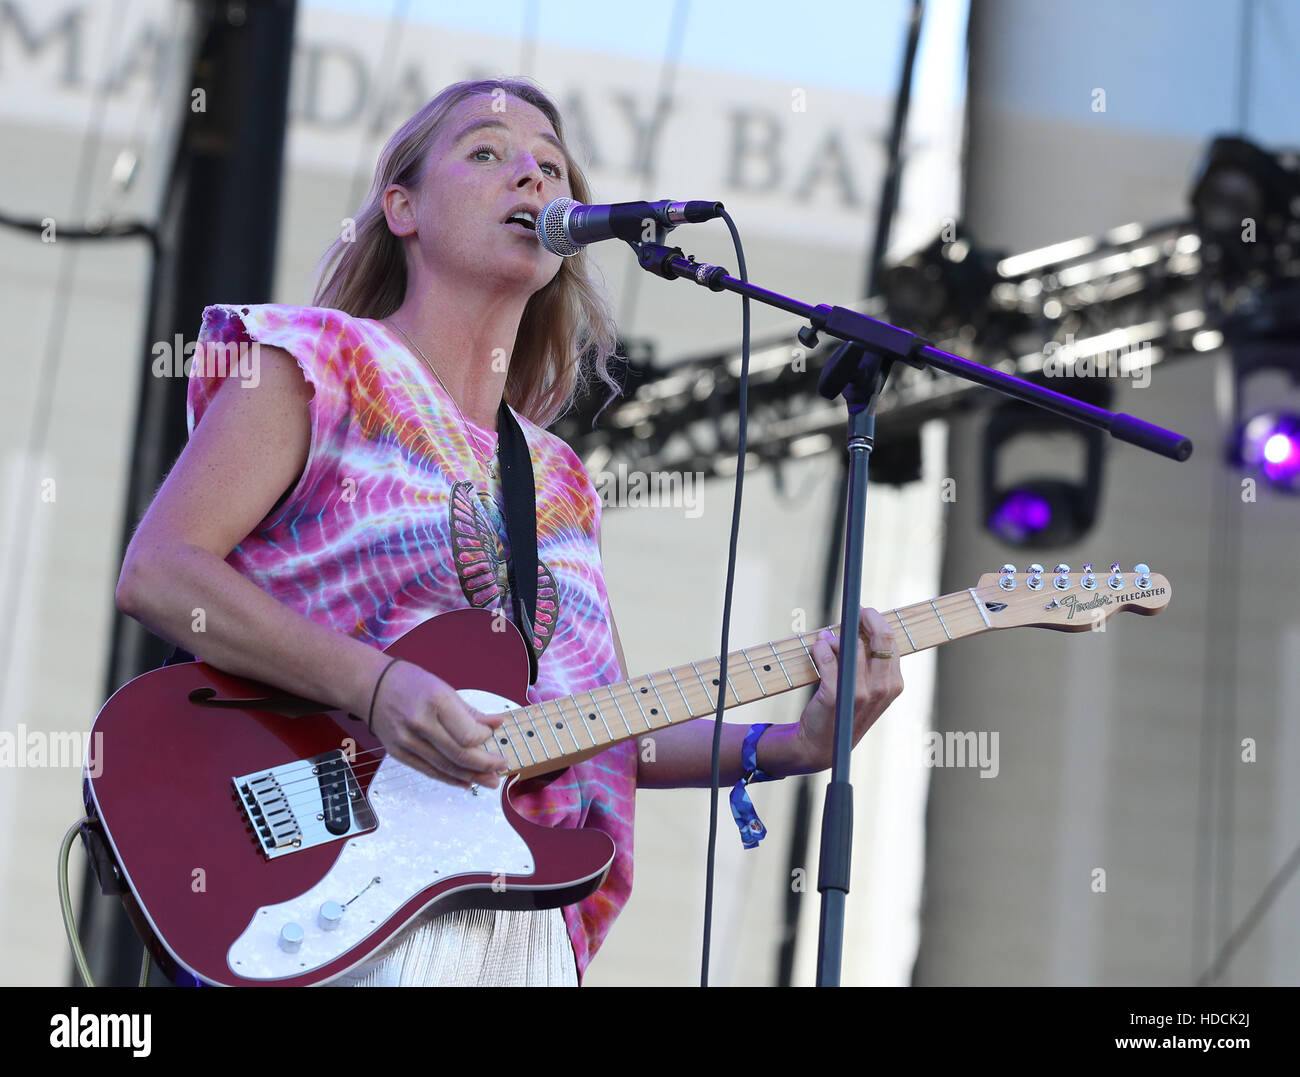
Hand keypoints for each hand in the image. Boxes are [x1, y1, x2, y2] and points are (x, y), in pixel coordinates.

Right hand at [368, 660, 509, 788]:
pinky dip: (450, 778)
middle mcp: (420, 723)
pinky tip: (466, 781)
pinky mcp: (399, 753)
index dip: (485, 739)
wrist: (372, 687)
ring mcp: (407, 741)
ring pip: (446, 767)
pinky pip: (429, 771)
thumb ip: (471, 712)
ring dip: (472, 776)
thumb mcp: (444, 689)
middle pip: (459, 754)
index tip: (491, 735)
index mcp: (435, 702)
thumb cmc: (410, 684)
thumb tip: (497, 723)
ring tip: (490, 780)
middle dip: (485, 765)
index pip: (468, 734)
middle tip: (501, 767)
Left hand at [794, 607, 903, 771]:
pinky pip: (828, 656)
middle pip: (881, 637)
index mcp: (894, 684)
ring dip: (835, 638)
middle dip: (865, 617)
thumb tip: (856, 626)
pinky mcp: (836, 693)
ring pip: (852, 645)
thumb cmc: (845, 712)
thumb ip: (869, 662)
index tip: (863, 612)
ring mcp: (860, 692)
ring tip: (826, 641)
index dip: (876, 621)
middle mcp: (882, 688)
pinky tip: (818, 646)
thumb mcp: (868, 689)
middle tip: (853, 611)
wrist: (822, 745)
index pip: (892, 642)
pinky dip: (820, 647)